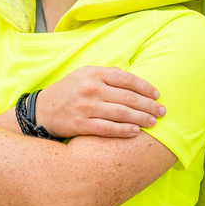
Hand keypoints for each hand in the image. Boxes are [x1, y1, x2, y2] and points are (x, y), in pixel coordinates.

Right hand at [34, 67, 164, 138]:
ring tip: (153, 123)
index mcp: (94, 73)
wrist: (42, 110)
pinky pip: (107, 128)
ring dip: (141, 118)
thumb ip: (107, 75)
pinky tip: (135, 132)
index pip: (127, 79)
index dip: (146, 87)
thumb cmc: (69, 91)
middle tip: (162, 112)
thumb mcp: (84, 75)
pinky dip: (123, 130)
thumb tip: (134, 79)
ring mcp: (85, 107)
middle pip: (128, 97)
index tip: (157, 95)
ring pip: (121, 113)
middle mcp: (91, 89)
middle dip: (149, 105)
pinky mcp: (80, 124)